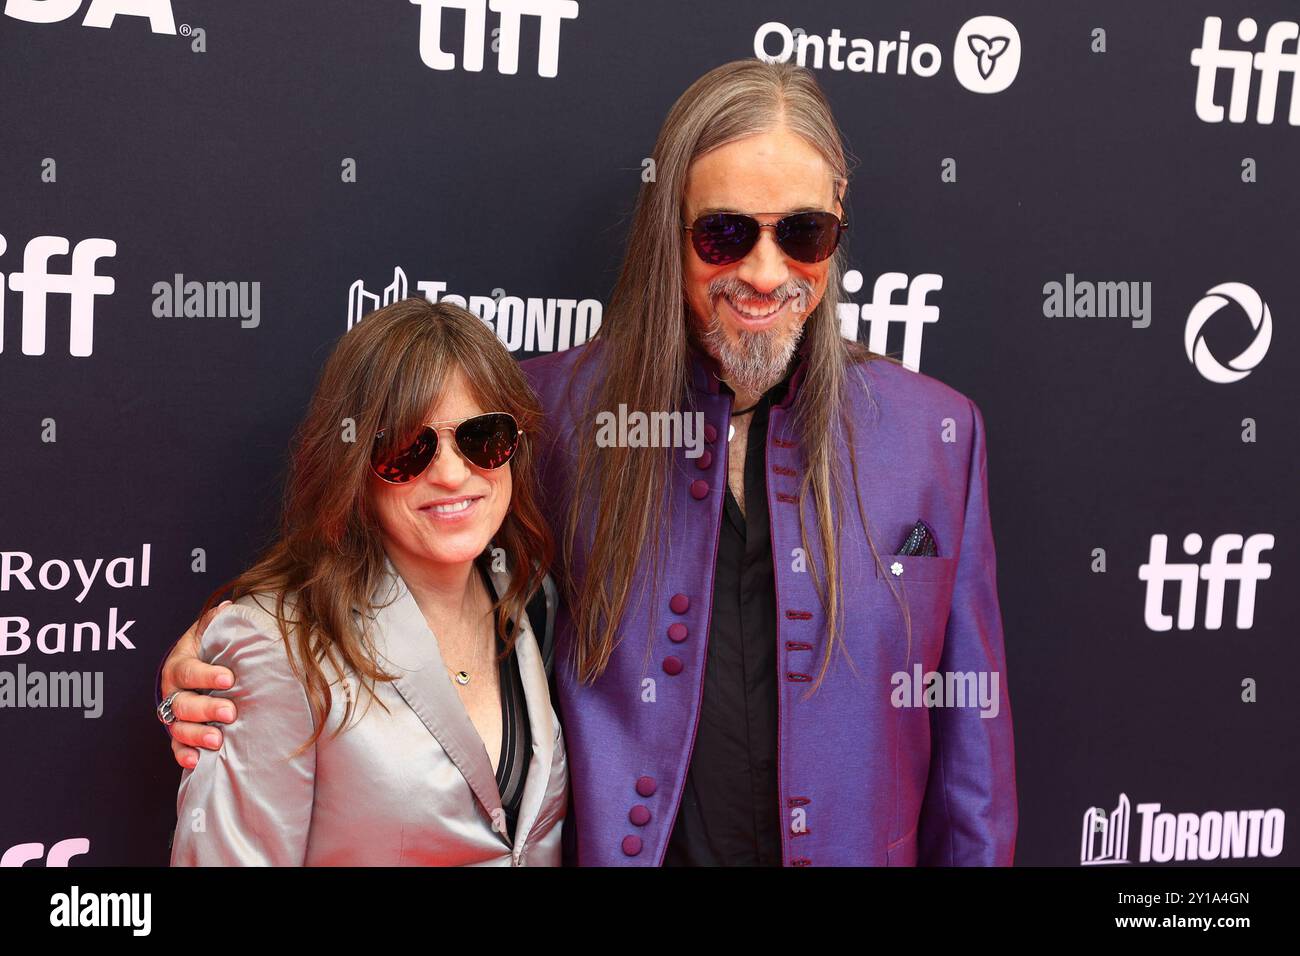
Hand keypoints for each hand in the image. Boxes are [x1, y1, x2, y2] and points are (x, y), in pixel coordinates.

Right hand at [163, 601, 237, 768]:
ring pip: (178, 727)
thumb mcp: (207, 633)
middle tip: (230, 712)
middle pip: (183, 703)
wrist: (190, 672)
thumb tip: (228, 608)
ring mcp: (174, 715)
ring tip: (217, 739)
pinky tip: (197, 761)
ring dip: (196, 735)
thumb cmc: (204, 651)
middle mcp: (173, 692)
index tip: (229, 678)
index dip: (207, 675)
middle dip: (206, 708)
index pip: (190, 671)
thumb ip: (215, 622)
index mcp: (180, 666)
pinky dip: (184, 755)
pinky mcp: (178, 734)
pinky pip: (176, 748)